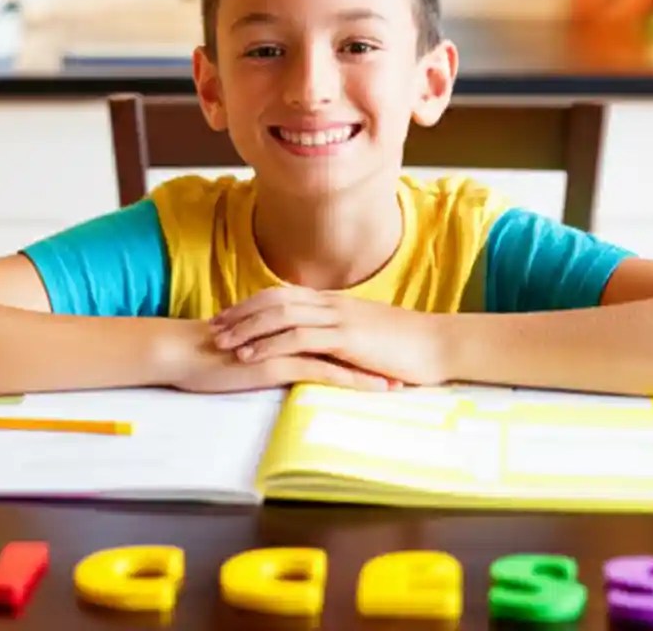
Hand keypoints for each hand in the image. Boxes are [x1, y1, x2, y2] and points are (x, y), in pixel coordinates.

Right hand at [154, 319, 395, 392]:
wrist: (183, 352)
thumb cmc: (210, 354)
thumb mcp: (249, 350)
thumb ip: (270, 347)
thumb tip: (284, 357)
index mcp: (287, 325)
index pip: (332, 332)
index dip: (361, 345)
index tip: (388, 357)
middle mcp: (293, 330)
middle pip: (345, 340)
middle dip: (376, 356)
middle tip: (407, 367)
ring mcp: (287, 345)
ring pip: (340, 355)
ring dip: (371, 370)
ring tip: (399, 385)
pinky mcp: (278, 362)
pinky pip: (322, 370)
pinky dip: (350, 380)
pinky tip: (370, 390)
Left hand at [208, 286, 450, 386]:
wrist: (440, 344)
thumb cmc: (408, 345)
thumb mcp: (368, 336)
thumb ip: (341, 336)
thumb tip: (321, 347)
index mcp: (335, 302)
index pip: (283, 295)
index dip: (252, 304)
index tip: (228, 316)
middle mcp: (332, 304)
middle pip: (274, 300)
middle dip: (240, 313)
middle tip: (212, 326)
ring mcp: (339, 318)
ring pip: (281, 315)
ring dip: (248, 328)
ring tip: (222, 342)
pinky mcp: (347, 337)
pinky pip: (300, 337)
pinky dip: (271, 344)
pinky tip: (252, 356)